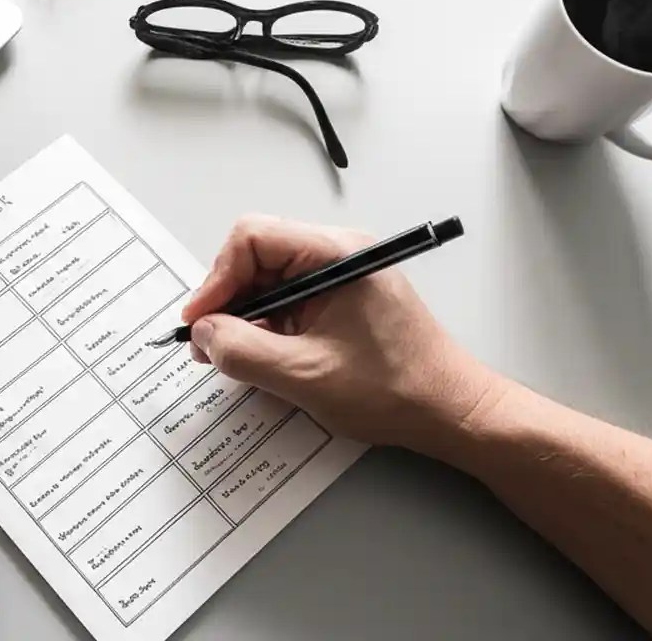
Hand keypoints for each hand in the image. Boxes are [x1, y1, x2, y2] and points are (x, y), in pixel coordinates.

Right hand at [182, 216, 506, 449]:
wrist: (451, 411)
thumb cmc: (394, 390)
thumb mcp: (304, 375)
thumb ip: (243, 351)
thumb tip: (202, 333)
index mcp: (336, 255)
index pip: (253, 239)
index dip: (217, 279)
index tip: (199, 322)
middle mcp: (338, 255)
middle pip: (257, 257)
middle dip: (227, 300)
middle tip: (209, 343)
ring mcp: (341, 277)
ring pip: (269, 281)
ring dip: (245, 317)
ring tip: (233, 356)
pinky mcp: (342, 301)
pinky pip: (288, 301)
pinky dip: (266, 327)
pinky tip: (262, 358)